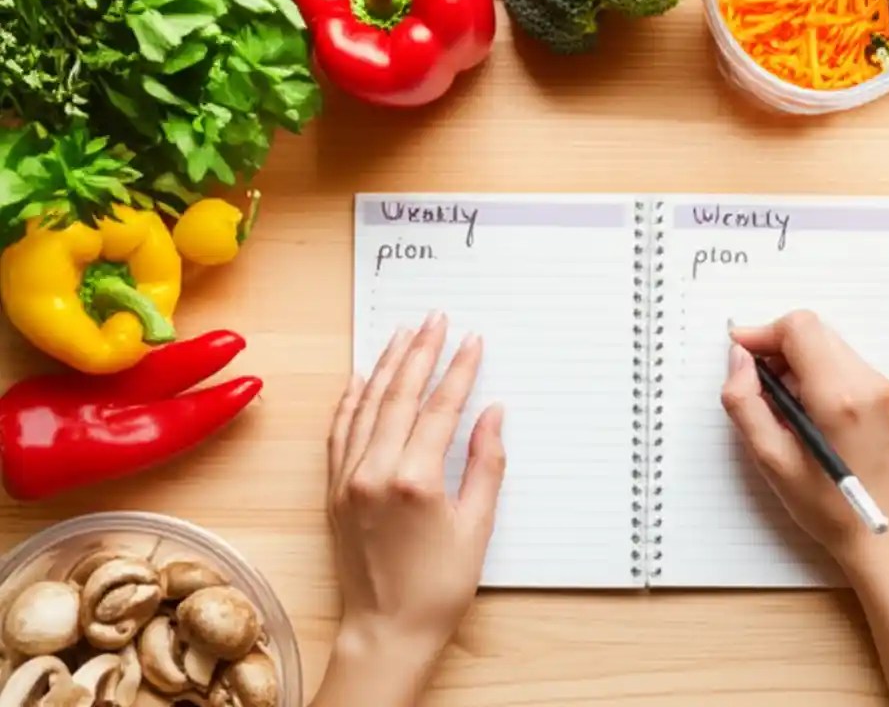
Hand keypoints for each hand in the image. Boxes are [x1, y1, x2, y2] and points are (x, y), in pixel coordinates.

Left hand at [327, 312, 504, 656]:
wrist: (386, 630)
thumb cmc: (437, 588)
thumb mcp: (476, 526)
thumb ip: (485, 464)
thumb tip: (493, 414)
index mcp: (413, 481)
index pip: (439, 408)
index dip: (458, 371)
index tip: (471, 342)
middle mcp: (373, 473)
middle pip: (399, 396)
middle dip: (420, 353)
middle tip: (435, 320)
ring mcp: (347, 479)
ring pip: (365, 406)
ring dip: (385, 366)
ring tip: (403, 335)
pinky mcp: (333, 490)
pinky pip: (340, 431)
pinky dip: (351, 400)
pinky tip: (361, 379)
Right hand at [720, 310, 888, 576]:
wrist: (880, 535)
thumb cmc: (825, 507)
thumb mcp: (771, 459)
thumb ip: (746, 403)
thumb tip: (739, 360)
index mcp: (839, 396)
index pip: (799, 328)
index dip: (762, 334)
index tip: (738, 356)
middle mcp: (866, 381)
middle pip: (812, 331)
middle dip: (776, 349)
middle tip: (756, 388)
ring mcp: (879, 386)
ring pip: (824, 344)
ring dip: (793, 363)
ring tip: (780, 409)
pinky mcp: (882, 395)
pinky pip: (838, 363)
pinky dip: (812, 374)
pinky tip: (802, 412)